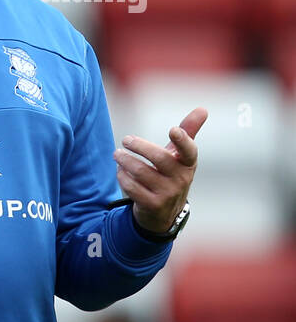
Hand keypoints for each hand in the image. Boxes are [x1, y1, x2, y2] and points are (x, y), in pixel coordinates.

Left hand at [114, 107, 206, 234]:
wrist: (165, 212)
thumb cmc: (171, 174)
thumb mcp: (179, 156)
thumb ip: (187, 132)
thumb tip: (203, 108)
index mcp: (188, 163)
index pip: (189, 151)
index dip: (182, 140)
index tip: (173, 129)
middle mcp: (181, 179)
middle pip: (160, 158)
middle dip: (140, 147)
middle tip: (125, 139)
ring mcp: (168, 193)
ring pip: (141, 172)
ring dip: (125, 161)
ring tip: (118, 154)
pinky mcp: (153, 205)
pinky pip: (132, 187)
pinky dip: (123, 177)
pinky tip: (120, 171)